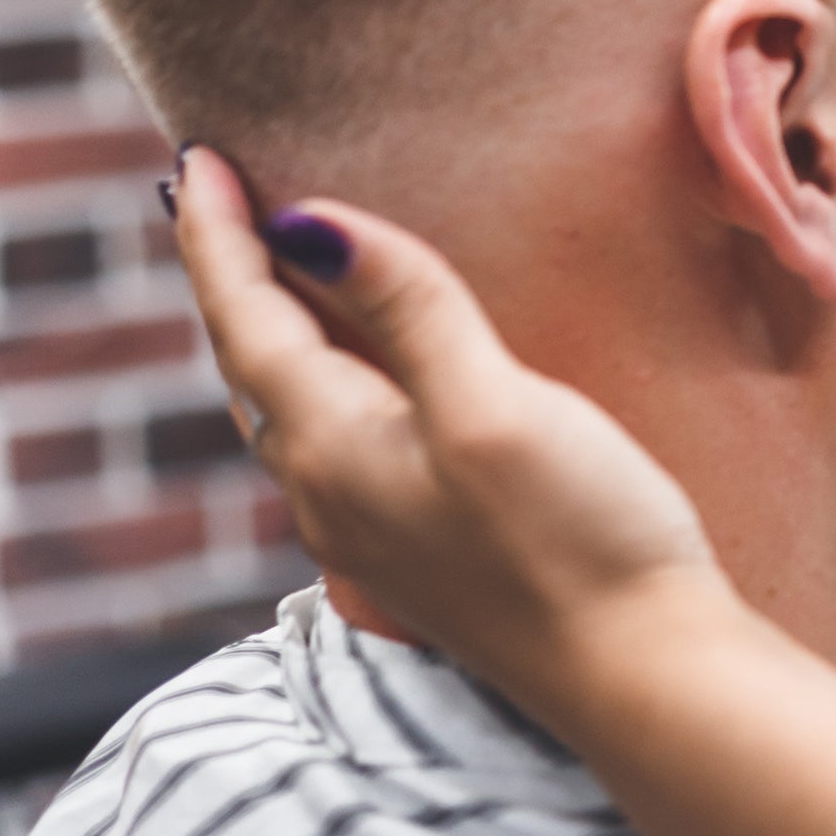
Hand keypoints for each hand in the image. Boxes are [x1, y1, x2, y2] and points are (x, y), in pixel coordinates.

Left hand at [171, 146, 726, 719]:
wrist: (640, 676)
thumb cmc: (577, 536)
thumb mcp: (492, 403)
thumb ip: (407, 310)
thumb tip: (308, 224)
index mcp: (333, 451)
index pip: (247, 324)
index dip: (219, 240)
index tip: (195, 159)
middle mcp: (329, 496)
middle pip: (250, 367)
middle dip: (228, 280)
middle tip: (212, 201)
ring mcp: (372, 534)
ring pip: (286, 410)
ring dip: (267, 332)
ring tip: (268, 272)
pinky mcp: (421, 552)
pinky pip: (332, 442)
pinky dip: (316, 379)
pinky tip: (352, 374)